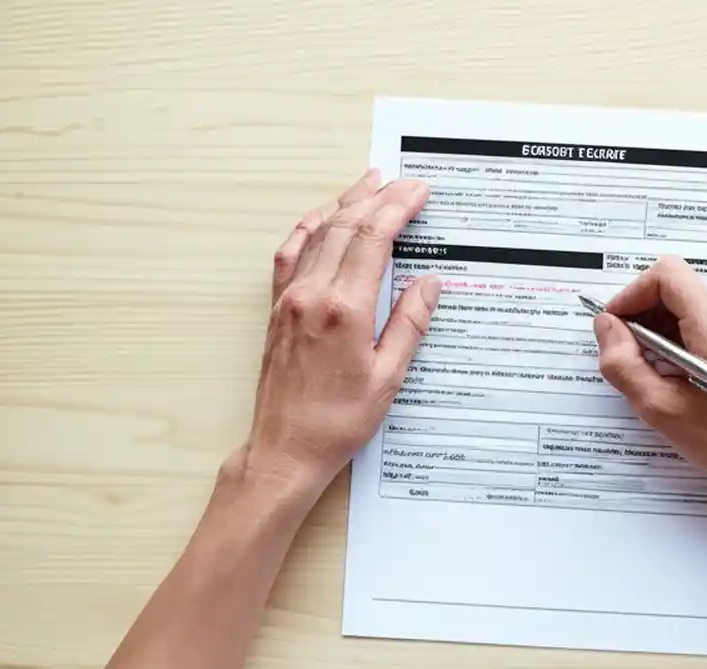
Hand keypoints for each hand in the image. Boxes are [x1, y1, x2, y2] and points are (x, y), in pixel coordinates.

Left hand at [224, 169, 440, 513]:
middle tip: (403, 182)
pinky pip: (291, 254)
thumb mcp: (388, 377)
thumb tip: (429, 283)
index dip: (398, 208)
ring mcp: (289, 299)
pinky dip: (309, 228)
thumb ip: (409, 324)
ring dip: (344, 204)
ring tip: (367, 183)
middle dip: (377, 198)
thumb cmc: (337, 422)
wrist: (285, 449)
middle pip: (346, 227)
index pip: (374, 239)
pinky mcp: (277, 310)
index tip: (418, 191)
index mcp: (344, 309)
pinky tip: (321, 219)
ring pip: (317, 233)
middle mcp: (311, 295)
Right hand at [593, 257, 706, 509]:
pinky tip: (672, 366)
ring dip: (659, 324)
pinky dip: (677, 331)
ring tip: (652, 365)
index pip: (668, 275)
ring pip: (685, 298)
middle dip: (643, 312)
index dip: (632, 293)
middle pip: (675, 285)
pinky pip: (700, 313)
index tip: (616, 323)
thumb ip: (622, 362)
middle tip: (629, 351)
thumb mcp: (657, 406)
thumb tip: (606, 325)